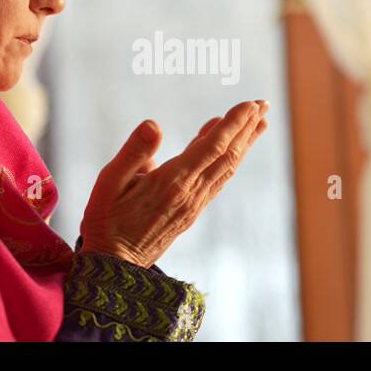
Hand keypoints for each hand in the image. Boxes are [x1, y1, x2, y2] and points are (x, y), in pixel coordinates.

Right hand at [78, 100, 269, 267]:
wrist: (115, 267)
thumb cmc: (105, 220)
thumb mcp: (108, 182)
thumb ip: (133, 152)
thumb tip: (154, 124)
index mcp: (172, 182)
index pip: (212, 147)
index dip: (234, 124)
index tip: (250, 104)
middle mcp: (190, 194)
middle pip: (227, 156)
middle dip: (247, 128)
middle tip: (264, 104)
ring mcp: (193, 205)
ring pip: (226, 169)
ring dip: (245, 144)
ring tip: (260, 123)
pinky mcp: (190, 212)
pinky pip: (216, 180)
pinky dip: (228, 160)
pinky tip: (230, 149)